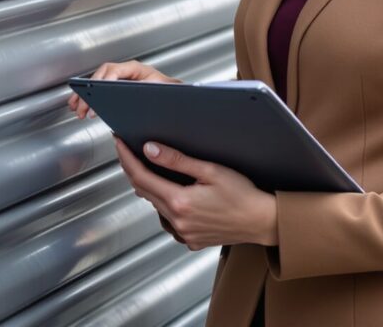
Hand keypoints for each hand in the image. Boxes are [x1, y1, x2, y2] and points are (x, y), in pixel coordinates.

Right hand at [66, 60, 179, 120]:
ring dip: (83, 96)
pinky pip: (95, 90)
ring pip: (94, 83)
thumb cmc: (167, 90)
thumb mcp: (166, 89)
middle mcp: (124, 71)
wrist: (169, 94)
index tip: (97, 91)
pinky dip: (85, 99)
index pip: (115, 70)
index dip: (105, 81)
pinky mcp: (112, 88)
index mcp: (136, 69)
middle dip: (89, 92)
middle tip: (83, 107)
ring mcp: (117, 79)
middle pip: (100, 77)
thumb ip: (165, 87)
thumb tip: (161, 87)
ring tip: (76, 109)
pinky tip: (78, 107)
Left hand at [114, 139, 277, 250]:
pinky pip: (168, 220)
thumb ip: (177, 160)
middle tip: (130, 150)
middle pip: (144, 191)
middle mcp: (177, 221)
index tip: (119, 143)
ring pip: (155, 206)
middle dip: (134, 169)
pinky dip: (165, 205)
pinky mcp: (190, 240)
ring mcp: (183, 233)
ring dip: (150, 187)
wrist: (262, 221)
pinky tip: (173, 194)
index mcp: (180, 202)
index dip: (127, 158)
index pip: (141, 177)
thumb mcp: (211, 170)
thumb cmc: (243, 194)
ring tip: (151, 168)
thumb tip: (150, 149)